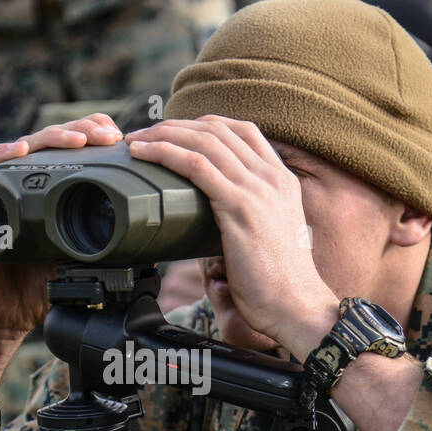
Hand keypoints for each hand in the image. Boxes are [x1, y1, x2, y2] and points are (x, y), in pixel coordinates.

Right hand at [0, 114, 126, 348]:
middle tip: (107, 135)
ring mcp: (4, 189)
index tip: (120, 140)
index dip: (96, 136)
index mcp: (55, 193)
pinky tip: (20, 151)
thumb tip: (152, 248)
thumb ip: (108, 252)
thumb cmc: (37, 290)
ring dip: (52, 138)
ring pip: (27, 147)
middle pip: (54, 141)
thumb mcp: (81, 266)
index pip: (76, 150)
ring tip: (77, 140)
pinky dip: (2, 156)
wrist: (1, 317)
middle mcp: (29, 185)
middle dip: (83, 132)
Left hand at [124, 116, 337, 354]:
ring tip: (135, 141)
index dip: (203, 124)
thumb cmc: (277, 283)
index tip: (174, 132)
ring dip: (163, 135)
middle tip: (144, 133)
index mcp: (281, 180)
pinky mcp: (240, 207)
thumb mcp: (267, 237)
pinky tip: (144, 155)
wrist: (296, 305)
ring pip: (204, 141)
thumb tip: (211, 221)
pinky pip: (197, 166)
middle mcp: (272, 177)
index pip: (242, 131)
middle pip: (218, 129)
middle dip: (174, 125)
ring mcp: (258, 189)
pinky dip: (165, 153)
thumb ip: (245, 218)